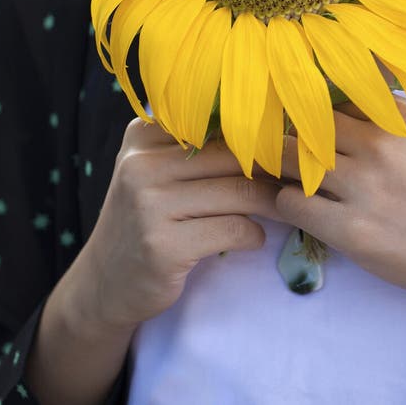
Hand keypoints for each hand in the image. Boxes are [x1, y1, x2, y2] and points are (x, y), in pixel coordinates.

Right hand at [71, 119, 280, 333]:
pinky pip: (232, 229)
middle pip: (231, 155)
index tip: (287, 145)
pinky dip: (253, 234)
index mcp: (142, 135)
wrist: (105, 282)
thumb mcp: (156, 169)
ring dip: (272, 202)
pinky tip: (254, 237)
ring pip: (237, 192)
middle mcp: (141, 164)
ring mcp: (150, 205)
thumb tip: (269, 127)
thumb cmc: (146, 217)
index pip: (214, 123)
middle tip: (299, 176)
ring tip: (286, 207)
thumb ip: (195, 146)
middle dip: (272, 167)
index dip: (256, 134)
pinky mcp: (163, 246)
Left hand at [275, 104, 405, 311]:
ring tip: (288, 177)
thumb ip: (387, 116)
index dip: (313, 112)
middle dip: (291, 135)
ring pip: (291, 159)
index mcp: (395, 119)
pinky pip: (292, 203)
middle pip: (305, 124)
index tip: (305, 124)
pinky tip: (302, 208)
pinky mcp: (351, 229)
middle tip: (284, 148)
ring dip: (283, 168)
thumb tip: (341, 102)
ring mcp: (362, 187)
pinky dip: (288, 203)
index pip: (332, 98)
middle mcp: (377, 145)